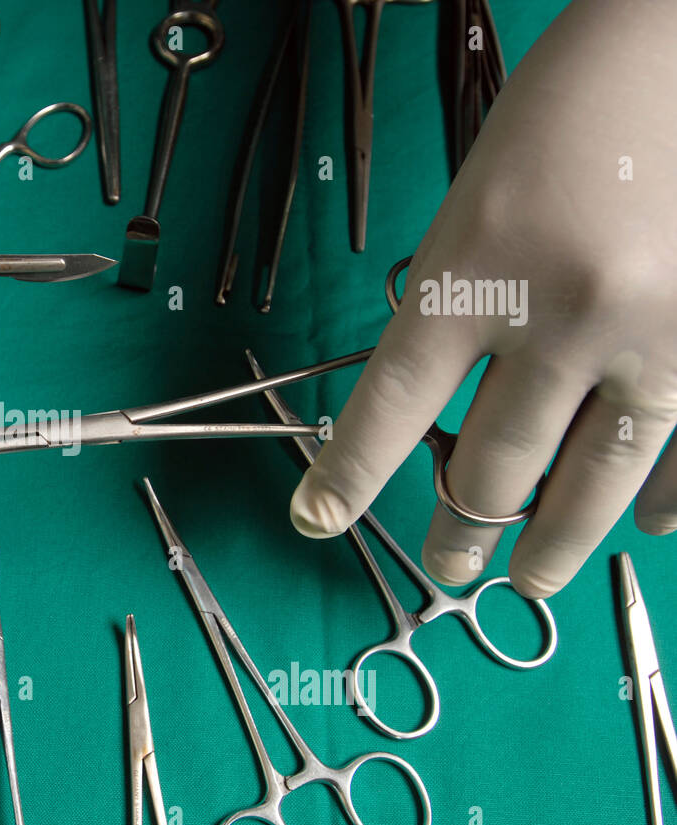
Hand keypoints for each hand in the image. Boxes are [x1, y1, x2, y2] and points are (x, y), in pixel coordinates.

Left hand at [290, 0, 676, 597]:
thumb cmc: (573, 107)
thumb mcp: (479, 201)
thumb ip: (460, 308)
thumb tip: (445, 413)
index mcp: (480, 269)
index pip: (389, 408)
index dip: (348, 477)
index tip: (319, 519)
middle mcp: (567, 316)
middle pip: (489, 468)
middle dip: (457, 530)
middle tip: (446, 563)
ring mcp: (662, 339)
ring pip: (591, 486)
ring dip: (550, 547)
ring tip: (525, 579)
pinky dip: (662, 504)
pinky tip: (642, 527)